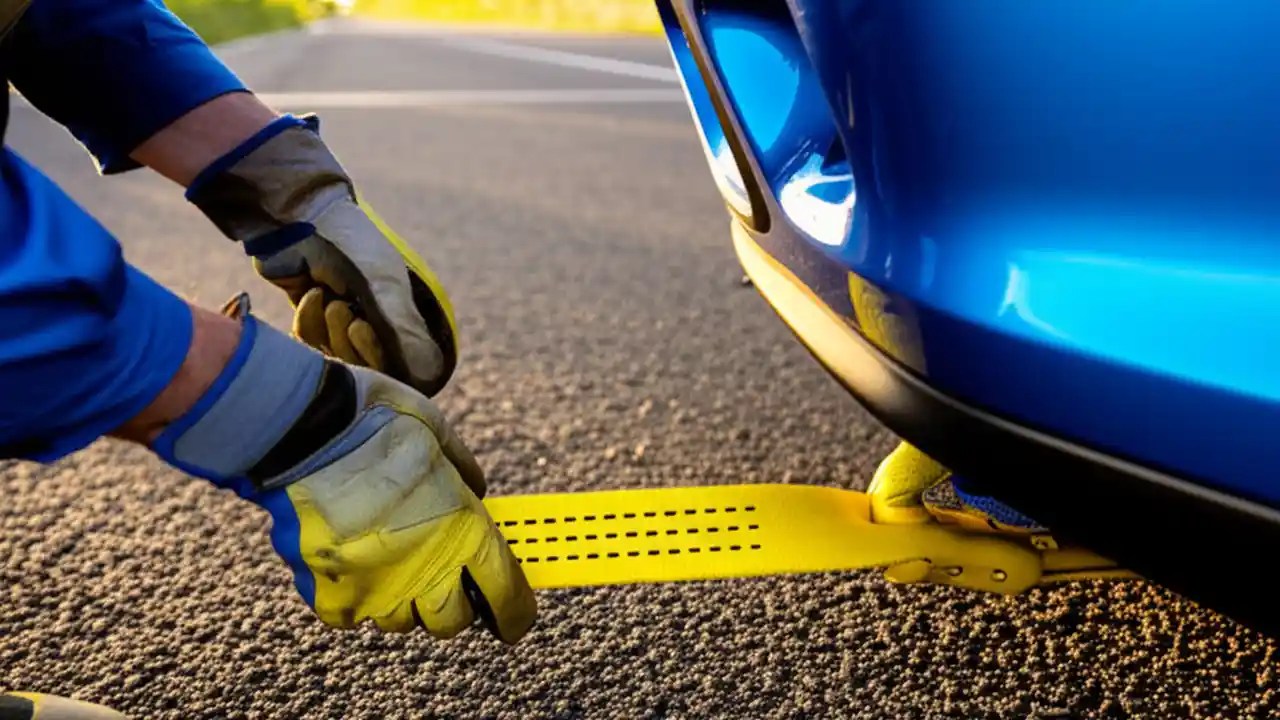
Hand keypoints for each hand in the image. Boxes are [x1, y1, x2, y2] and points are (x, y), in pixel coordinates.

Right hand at [152, 296, 534, 641]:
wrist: (300, 425)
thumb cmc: (375, 421)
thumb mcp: (437, 434)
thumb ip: (463, 473)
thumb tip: (476, 495)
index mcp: (463, 530)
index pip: (506, 596)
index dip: (515, 612)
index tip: (514, 617)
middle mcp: (423, 570)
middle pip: (451, 620)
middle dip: (453, 603)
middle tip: (441, 574)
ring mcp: (373, 588)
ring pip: (398, 619)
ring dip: (401, 597)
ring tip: (387, 555)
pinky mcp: (328, 594)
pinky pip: (350, 612)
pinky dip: (353, 592)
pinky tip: (349, 555)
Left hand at [187, 114, 456, 395]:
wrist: (299, 217)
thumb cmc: (352, 247)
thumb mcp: (384, 286)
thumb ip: (404, 331)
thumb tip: (428, 377)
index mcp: (402, 313)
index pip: (396, 362)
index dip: (374, 354)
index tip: (361, 326)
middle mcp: (377, 320)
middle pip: (362, 364)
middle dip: (345, 339)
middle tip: (339, 306)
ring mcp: (344, 321)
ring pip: (334, 354)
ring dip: (325, 328)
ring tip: (323, 293)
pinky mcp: (313, 318)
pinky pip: (310, 341)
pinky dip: (307, 319)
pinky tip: (309, 291)